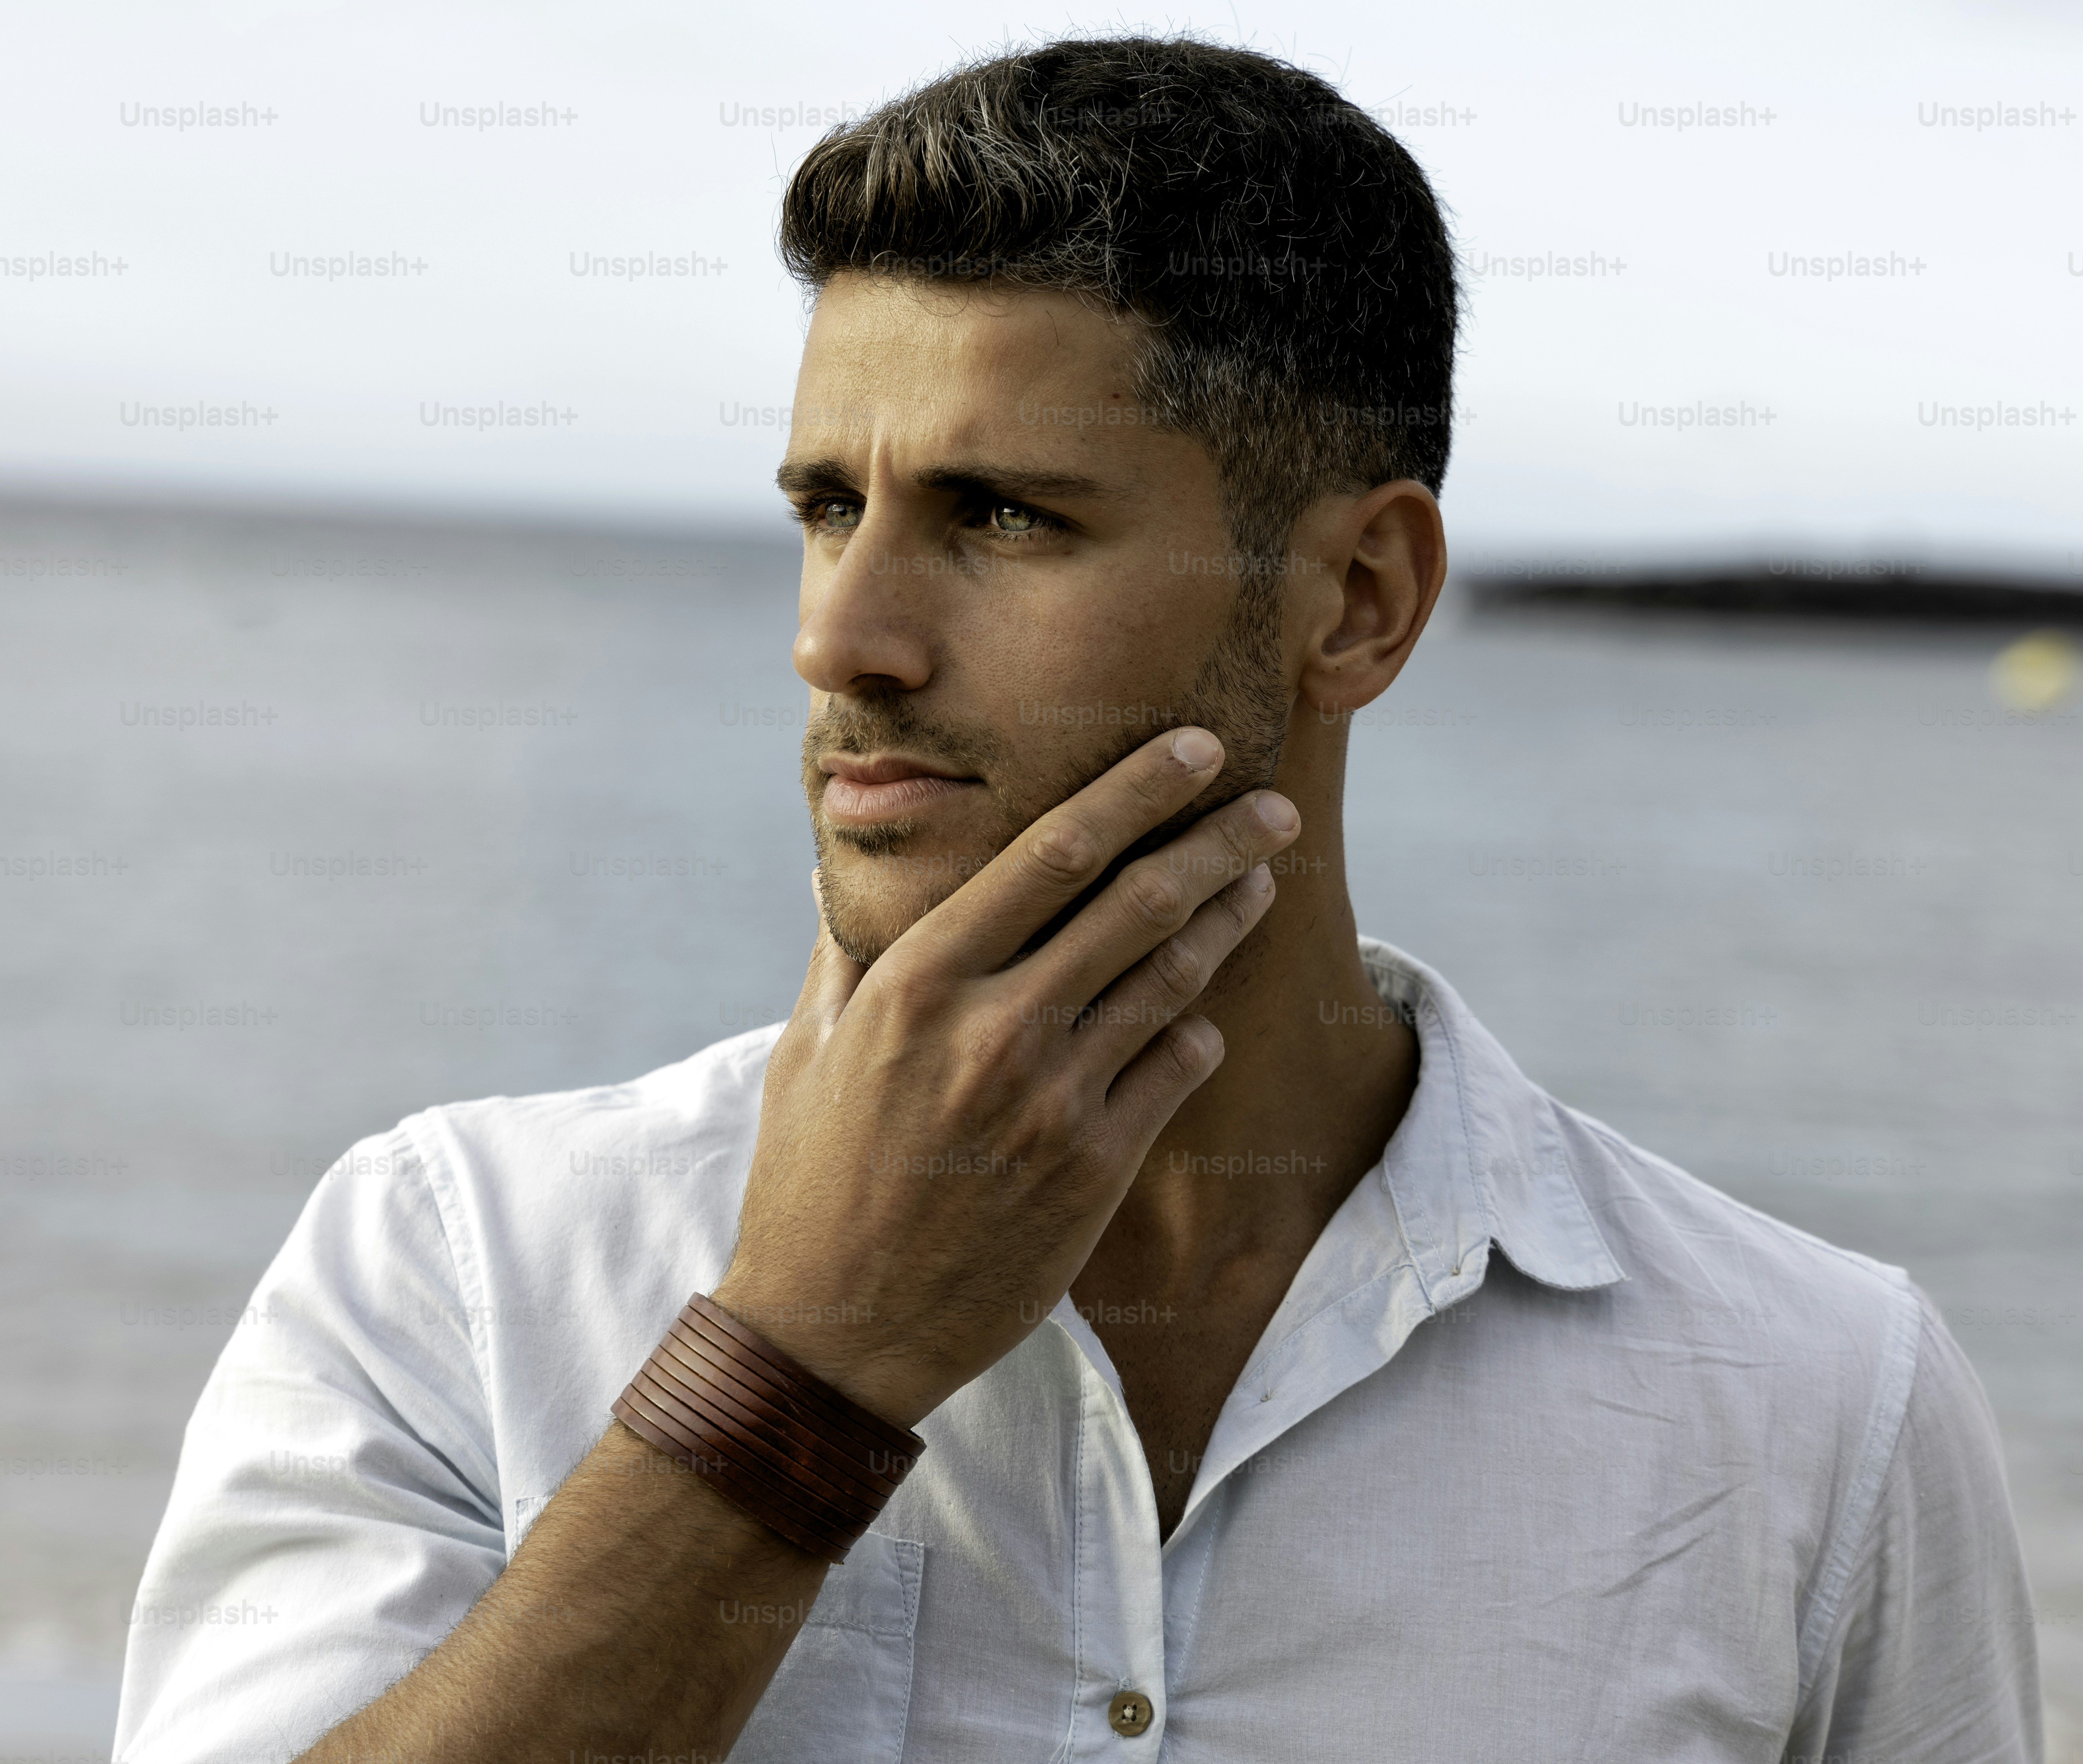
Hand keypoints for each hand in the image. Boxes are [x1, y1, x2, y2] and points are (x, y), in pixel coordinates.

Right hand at [713, 726, 1299, 1425]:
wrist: (836, 1332)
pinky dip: (1199, 1030)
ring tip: (1262, 881)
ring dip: (1228, 920)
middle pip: (1139, 902)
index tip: (1194, 749)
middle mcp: (995, 1029)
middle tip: (1274, 805)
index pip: (1053, 853)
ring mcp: (1053, 1101)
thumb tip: (838, 875)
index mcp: (921, 982)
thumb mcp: (808, 1051)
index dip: (1136, 791)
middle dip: (1219, 841)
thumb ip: (843, 954)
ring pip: (1173, 980)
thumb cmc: (810, 1183)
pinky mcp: (1095, 1170)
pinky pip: (1175, 1070)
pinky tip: (1205, 1012)